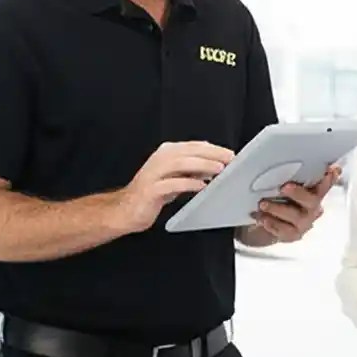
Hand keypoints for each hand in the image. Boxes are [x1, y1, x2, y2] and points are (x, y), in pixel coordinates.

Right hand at [114, 141, 234, 233]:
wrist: (126, 210)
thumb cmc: (152, 193)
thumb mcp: (175, 178)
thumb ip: (192, 170)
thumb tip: (215, 165)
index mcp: (166, 153)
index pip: (193, 146)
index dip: (213, 148)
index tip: (229, 154)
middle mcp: (160, 159)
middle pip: (189, 151)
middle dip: (211, 154)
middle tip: (229, 159)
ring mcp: (154, 173)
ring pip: (181, 163)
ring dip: (202, 165)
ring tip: (219, 169)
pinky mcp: (151, 189)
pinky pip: (172, 184)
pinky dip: (188, 183)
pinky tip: (201, 186)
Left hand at [250, 164, 341, 242]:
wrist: (260, 220)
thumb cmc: (273, 196)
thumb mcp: (278, 181)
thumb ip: (283, 173)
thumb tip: (275, 156)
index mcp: (313, 190)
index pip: (325, 182)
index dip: (330, 177)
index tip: (332, 169)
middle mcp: (313, 207)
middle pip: (313, 200)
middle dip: (298, 193)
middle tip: (284, 187)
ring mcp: (304, 223)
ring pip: (297, 217)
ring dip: (278, 209)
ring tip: (262, 204)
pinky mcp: (292, 235)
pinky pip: (284, 231)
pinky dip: (271, 223)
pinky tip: (261, 218)